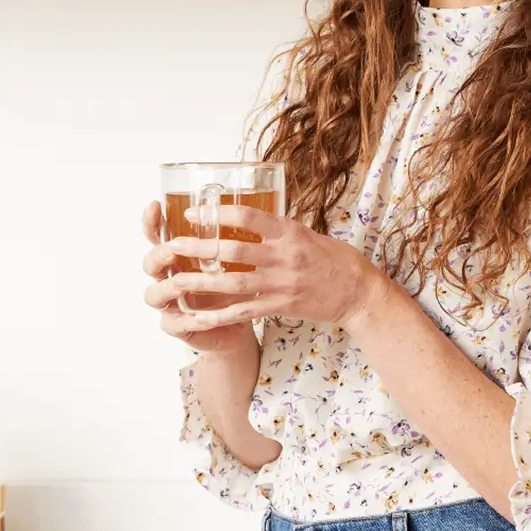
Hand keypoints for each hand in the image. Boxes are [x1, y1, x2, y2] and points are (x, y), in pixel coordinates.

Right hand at [142, 201, 258, 353]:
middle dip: (159, 255)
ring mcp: (169, 302)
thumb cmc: (236, 283)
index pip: (158, 235)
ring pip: (153, 294)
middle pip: (150, 263)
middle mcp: (169, 277)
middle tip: (174, 249)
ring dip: (167, 287)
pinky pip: (173, 324)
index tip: (155, 206)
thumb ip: (232, 238)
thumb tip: (246, 208)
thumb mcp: (236, 257)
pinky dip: (186, 320)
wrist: (240, 319)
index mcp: (179, 256)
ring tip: (182, 284)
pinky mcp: (178, 326)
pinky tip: (201, 317)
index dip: (152, 222)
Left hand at [146, 203, 380, 335]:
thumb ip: (279, 231)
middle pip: (232, 252)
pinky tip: (197, 316)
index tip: (194, 213)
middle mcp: (283, 257)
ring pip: (232, 283)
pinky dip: (218, 315)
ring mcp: (281, 284)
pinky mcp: (280, 307)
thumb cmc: (337, 260)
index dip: (217, 214)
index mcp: (290, 233)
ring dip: (200, 282)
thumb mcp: (310, 234)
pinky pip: (243, 312)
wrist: (358, 292)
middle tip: (172, 245)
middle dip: (198, 249)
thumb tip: (251, 222)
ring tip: (175, 280)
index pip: (248, 218)